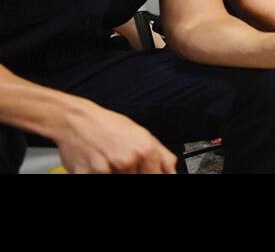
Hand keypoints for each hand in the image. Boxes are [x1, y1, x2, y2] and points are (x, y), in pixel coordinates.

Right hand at [57, 103, 176, 173]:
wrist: (75, 120)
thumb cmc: (108, 125)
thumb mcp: (141, 134)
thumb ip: (162, 155)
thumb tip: (172, 171)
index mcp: (145, 151)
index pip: (156, 176)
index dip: (151, 175)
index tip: (143, 171)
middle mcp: (127, 161)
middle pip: (135, 179)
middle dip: (129, 173)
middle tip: (120, 160)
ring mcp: (107, 169)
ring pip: (117, 180)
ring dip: (113, 173)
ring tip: (108, 160)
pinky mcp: (87, 174)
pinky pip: (98, 179)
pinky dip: (98, 174)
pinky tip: (96, 163)